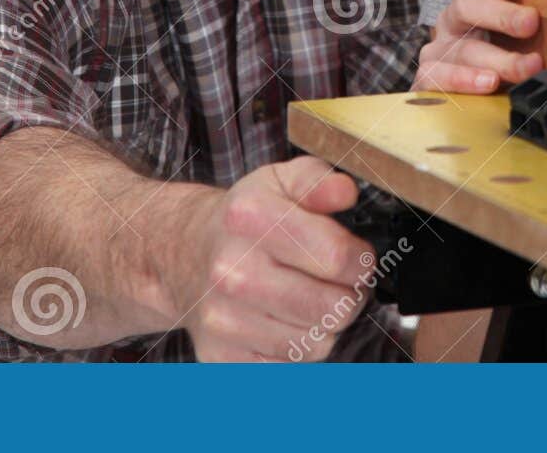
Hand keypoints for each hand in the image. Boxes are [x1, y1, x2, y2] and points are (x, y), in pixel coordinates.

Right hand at [176, 156, 373, 361]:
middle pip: (334, 307)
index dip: (361, 259)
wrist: (185, 254)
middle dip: (350, 294)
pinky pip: (292, 366)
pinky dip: (299, 346)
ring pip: (318, 343)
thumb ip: (318, 180)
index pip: (338, 257)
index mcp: (249, 218)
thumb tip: (346, 193)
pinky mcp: (222, 356)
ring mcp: (223, 318)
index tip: (356, 255)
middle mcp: (231, 271)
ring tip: (311, 296)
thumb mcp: (280, 180)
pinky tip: (287, 319)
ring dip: (326, 323)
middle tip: (338, 280)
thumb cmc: (246, 219)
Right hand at [414, 0, 543, 92]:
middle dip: (502, 15)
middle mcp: (459, 9)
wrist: (504, 87)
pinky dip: (462, 80)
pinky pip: (438, 75)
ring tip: (528, 66)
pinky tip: (489, 83)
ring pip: (461, 46)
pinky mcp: (435, 74)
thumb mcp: (546, 11)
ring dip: (496, 57)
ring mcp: (446, 43)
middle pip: (468, 2)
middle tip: (531, 23)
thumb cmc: (531, 40)